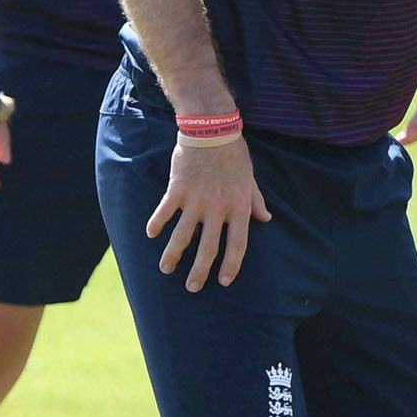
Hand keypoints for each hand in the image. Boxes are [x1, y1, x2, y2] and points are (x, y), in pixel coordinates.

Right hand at [146, 136, 271, 290]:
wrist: (212, 128)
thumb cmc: (233, 153)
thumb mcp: (250, 178)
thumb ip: (256, 201)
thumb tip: (266, 218)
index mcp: (239, 207)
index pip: (237, 245)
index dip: (231, 266)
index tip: (224, 281)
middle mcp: (218, 209)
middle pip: (208, 248)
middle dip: (199, 272)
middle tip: (193, 288)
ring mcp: (196, 200)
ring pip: (183, 236)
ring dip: (173, 255)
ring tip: (166, 269)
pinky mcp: (177, 190)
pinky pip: (165, 212)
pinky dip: (156, 224)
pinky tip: (151, 234)